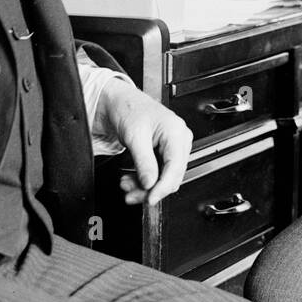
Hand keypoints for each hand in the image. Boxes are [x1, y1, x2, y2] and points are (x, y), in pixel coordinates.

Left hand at [97, 81, 193, 205]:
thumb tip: (150, 183)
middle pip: (171, 176)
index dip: (163, 187)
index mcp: (176, 132)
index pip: (175, 168)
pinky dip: (145, 180)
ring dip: (145, 186)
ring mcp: (174, 146)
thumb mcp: (134, 136)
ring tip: (127, 186)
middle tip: (131, 195)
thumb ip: (144, 162)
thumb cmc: (129, 109)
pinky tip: (131, 180)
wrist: (121, 103)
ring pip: (165, 177)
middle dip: (150, 189)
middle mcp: (180, 140)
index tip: (150, 199)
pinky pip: (160, 173)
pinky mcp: (166, 152)